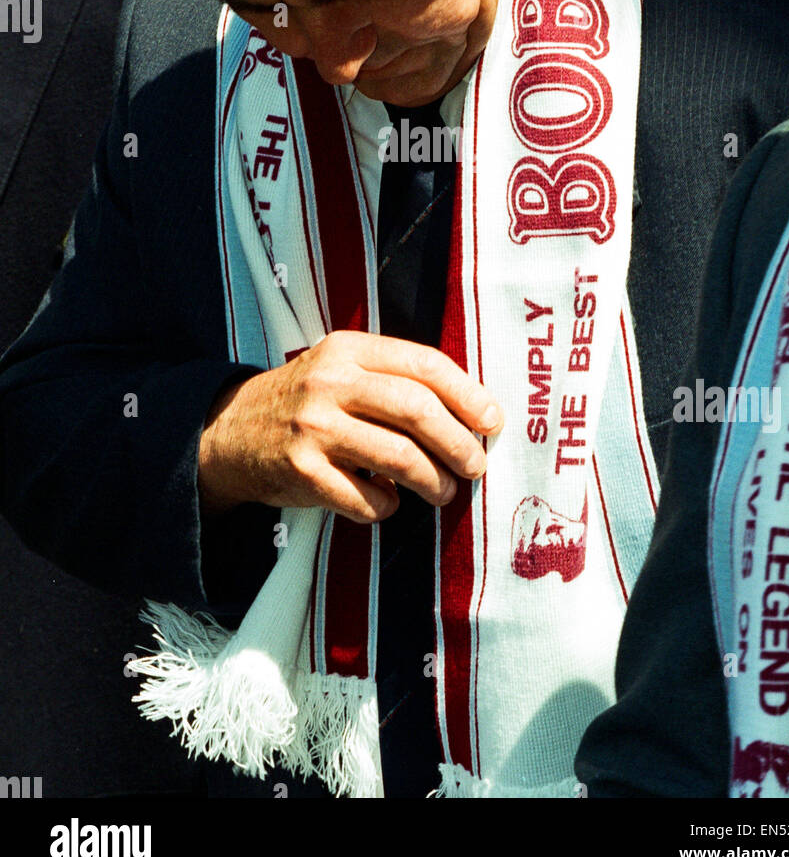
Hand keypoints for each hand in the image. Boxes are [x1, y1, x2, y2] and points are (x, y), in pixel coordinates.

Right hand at [198, 330, 503, 522]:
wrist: (229, 433)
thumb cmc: (307, 403)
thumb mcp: (341, 370)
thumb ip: (394, 379)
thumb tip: (472, 412)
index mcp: (348, 350)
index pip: (423, 364)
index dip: (467, 394)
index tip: (492, 421)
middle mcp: (329, 382)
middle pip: (417, 410)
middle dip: (458, 444)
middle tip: (475, 466)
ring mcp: (313, 427)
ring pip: (398, 457)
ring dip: (433, 481)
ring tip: (444, 491)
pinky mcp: (301, 472)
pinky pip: (365, 498)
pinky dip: (387, 506)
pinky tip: (389, 503)